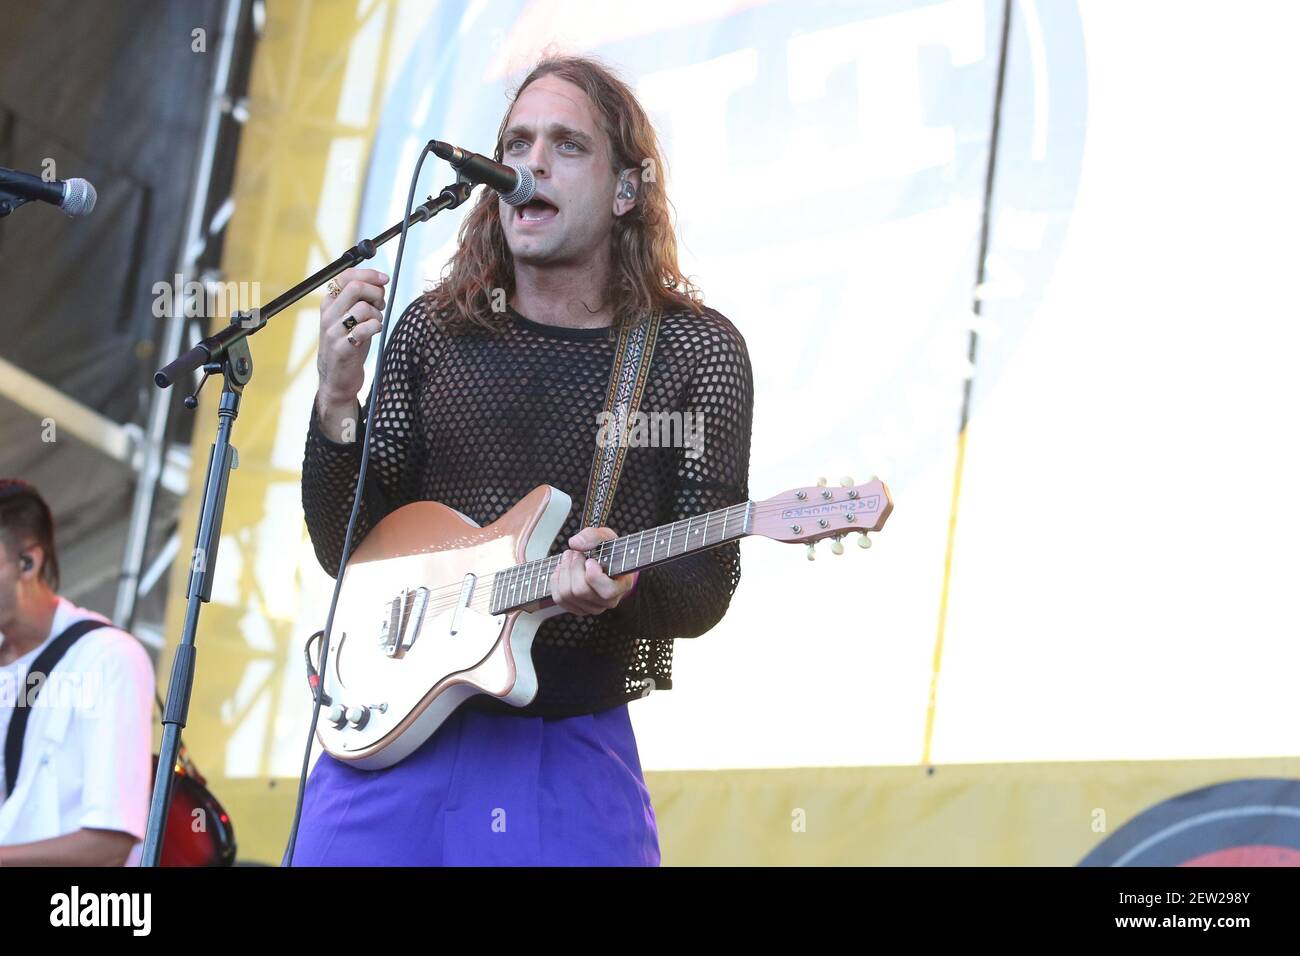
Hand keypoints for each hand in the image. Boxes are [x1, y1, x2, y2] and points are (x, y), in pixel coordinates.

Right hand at [316, 267, 389, 408]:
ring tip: (375, 323)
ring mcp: (333, 331)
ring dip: (377, 314)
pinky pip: (365, 328)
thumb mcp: (350, 317)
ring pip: (363, 308)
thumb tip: (380, 281)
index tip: (384, 279)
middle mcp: (328, 315)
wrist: (336, 379)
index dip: (369, 274)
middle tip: (381, 304)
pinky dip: (376, 327)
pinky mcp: (342, 348)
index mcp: (329, 303)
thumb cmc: (348, 344)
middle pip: (355, 287)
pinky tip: (374, 332)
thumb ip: (361, 299)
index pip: (346, 276)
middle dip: (376, 293)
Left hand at [549, 526, 638, 616]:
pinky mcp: (578, 608)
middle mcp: (608, 601)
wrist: (605, 561)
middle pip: (581, 591)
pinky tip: (562, 569)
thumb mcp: (606, 537)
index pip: (607, 591)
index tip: (590, 560)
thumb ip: (593, 536)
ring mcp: (593, 607)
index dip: (593, 576)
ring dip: (564, 572)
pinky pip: (559, 599)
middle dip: (574, 567)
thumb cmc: (609, 551)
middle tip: (575, 553)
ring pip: (567, 595)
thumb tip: (575, 543)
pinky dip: (556, 581)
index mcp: (621, 586)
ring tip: (569, 558)